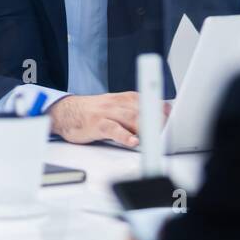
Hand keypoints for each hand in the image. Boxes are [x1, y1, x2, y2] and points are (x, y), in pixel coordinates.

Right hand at [49, 92, 170, 146]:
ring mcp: (107, 113)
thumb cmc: (94, 112)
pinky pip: (112, 129)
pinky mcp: (96, 125)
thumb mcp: (117, 107)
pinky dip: (123, 135)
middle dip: (157, 119)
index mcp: (124, 98)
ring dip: (145, 126)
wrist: (66, 112)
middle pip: (142, 109)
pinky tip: (132, 141)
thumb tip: (160, 118)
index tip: (173, 116)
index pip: (147, 101)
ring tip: (156, 135)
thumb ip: (136, 112)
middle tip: (169, 129)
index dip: (161, 108)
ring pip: (129, 117)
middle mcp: (117, 103)